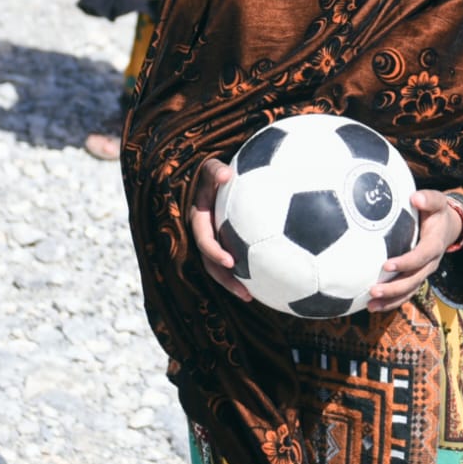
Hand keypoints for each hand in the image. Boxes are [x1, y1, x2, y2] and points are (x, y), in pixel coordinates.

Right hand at [188, 157, 251, 301]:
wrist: (214, 177)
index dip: (215, 252)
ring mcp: (213, 241)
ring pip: (219, 268)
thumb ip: (215, 170)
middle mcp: (204, 234)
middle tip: (245, 292)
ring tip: (252, 297)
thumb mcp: (211, 167)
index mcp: (199, 219)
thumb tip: (225, 174)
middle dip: (226, 279)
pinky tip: (263, 282)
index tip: (230, 261)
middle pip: (211, 263)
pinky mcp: (224, 245)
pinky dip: (244, 272)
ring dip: (233, 283)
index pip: (204, 240)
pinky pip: (232, 261)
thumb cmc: (215, 171)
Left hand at [366, 189, 461, 311]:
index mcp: (434, 245)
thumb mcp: (437, 201)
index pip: (421, 256)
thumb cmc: (436, 211)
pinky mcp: (416, 277)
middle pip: (413, 280)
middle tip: (374, 291)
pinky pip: (405, 293)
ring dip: (390, 300)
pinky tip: (372, 306)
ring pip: (409, 291)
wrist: (447, 226)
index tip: (386, 265)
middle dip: (394, 288)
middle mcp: (430, 263)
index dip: (406, 262)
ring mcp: (423, 272)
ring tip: (370, 306)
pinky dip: (391, 302)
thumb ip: (428, 198)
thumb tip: (415, 197)